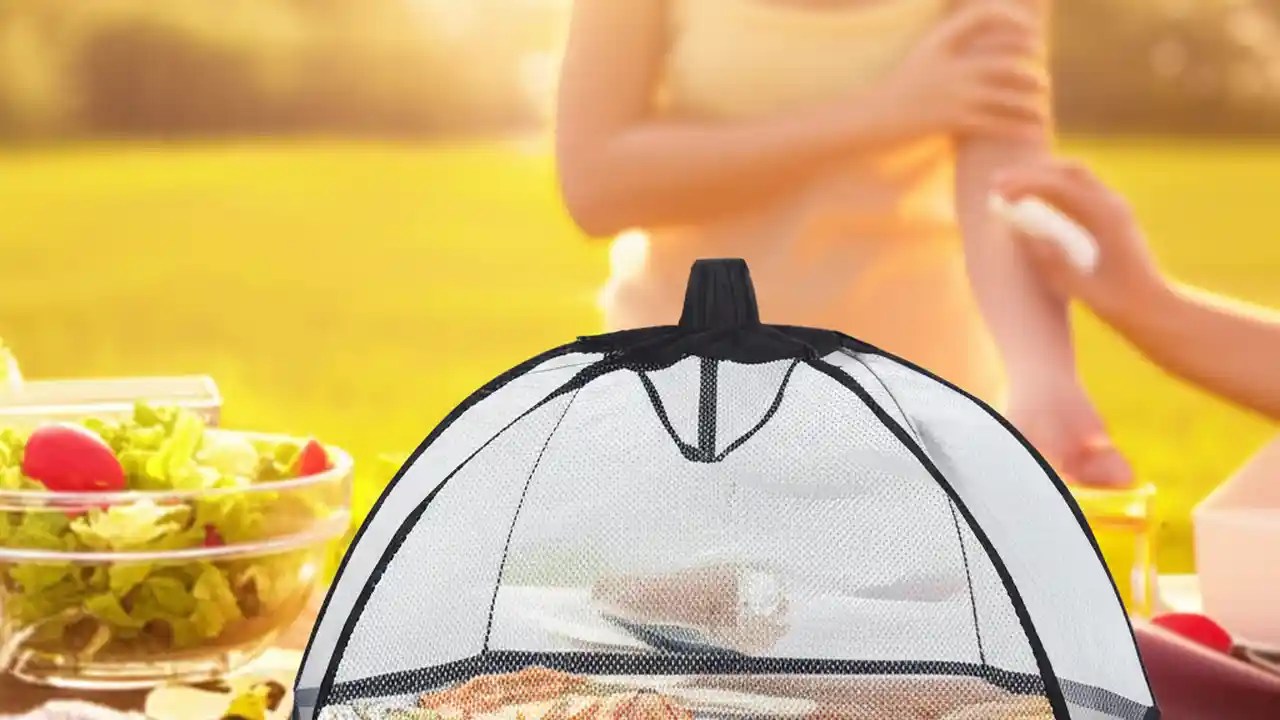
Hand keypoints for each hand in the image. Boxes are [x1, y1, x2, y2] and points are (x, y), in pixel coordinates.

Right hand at [867, 0, 1049, 139]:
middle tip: (1041, 82)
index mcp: (939, 43)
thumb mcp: (920, 59)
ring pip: (1006, 97)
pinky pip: (995, 124)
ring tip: (1041, 115)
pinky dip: (1017, 128)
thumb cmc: (894, 91)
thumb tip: (977, 49)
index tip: (1029, 33)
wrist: (868, 118)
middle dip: (1030, 73)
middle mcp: (951, 65)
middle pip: (1005, 64)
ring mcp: (952, 93)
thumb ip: (949, 49)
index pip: (981, 18)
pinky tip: (1032, 133)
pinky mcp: (952, 120)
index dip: (1011, 20)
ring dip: (1029, 106)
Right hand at [993, 159, 1167, 322]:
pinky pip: (1080, 188)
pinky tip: (1034, 198)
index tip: (996, 193)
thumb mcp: (1083, 290)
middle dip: (1030, 173)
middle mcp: (1113, 205)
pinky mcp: (1112, 215)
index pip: (1060, 187)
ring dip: (1042, 176)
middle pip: (1068, 171)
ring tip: (1010, 187)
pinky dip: (1053, 186)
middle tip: (996, 183)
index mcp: (1106, 219)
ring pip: (1075, 175)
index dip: (1025, 185)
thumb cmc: (1120, 304)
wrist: (1155, 307)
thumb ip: (1053, 263)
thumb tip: (1023, 233)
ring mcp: (1115, 208)